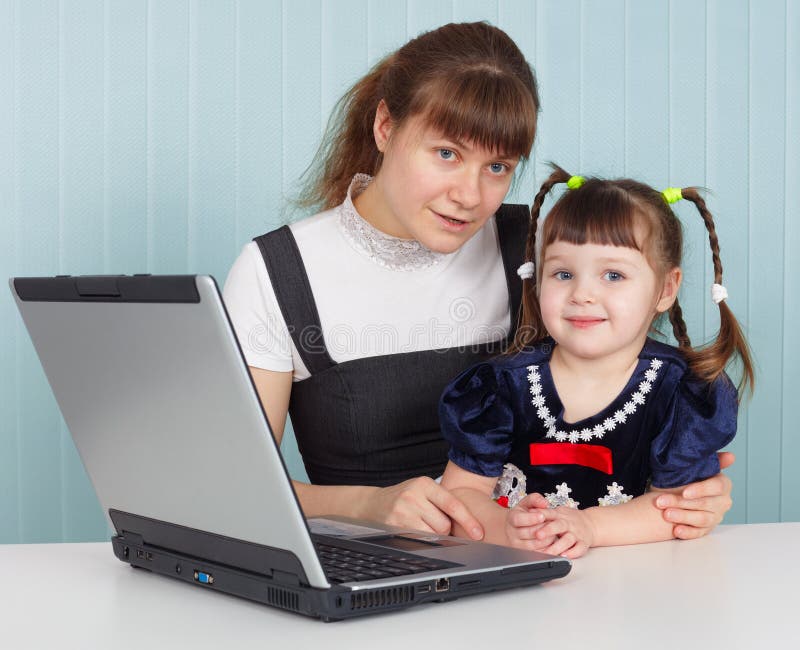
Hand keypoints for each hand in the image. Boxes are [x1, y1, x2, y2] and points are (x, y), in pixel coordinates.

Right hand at [357, 476, 484, 539]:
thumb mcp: (423, 491)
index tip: (478, 533)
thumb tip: (470, 523)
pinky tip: (414, 530)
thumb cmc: (405, 498)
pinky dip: (422, 540)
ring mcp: (403, 512)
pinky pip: (420, 541)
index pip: (452, 504)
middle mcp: (413, 496)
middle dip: (444, 529)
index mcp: (424, 484)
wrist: (373, 505)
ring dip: (433, 535)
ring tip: (422, 525)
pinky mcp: (395, 526)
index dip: (468, 521)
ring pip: (433, 535)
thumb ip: (442, 501)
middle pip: (444, 524)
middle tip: (434, 522)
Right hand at [505, 493, 556, 550]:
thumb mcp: (527, 503)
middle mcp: (512, 533)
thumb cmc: (524, 514)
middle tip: (552, 523)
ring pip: (535, 544)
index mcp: (512, 518)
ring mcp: (517, 545)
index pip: (518, 519)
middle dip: (543, 528)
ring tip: (552, 531)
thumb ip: (535, 499)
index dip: (531, 518)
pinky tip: (550, 540)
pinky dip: (547, 547)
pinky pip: (538, 553)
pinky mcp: (524, 554)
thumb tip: (544, 503)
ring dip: (547, 538)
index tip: (542, 516)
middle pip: (529, 532)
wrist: (517, 528)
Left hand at [534, 506, 596, 558]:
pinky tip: (564, 556)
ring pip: (568, 539)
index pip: (549, 513)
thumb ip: (544, 513)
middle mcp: (568, 523)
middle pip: (559, 525)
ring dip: (557, 546)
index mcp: (560, 515)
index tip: (531, 517)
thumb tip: (529, 511)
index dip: (541, 515)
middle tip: (538, 536)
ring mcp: (576, 533)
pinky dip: (572, 553)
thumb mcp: (557, 512)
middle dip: (548, 530)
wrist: (590, 523)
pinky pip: (579, 548)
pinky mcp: (583, 543)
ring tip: (547, 552)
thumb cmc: (569, 519)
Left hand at [654, 452, 734, 538]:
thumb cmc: (685, 477)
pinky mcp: (705, 529)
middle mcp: (722, 502)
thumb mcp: (693, 466)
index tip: (684, 492)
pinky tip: (676, 531)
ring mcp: (715, 517)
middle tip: (661, 501)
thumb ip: (712, 461)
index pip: (717, 487)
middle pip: (704, 504)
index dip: (701, 490)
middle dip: (680, 502)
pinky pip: (698, 533)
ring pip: (700, 519)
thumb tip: (731, 456)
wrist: (674, 491)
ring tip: (666, 514)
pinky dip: (687, 532)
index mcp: (723, 484)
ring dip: (682, 517)